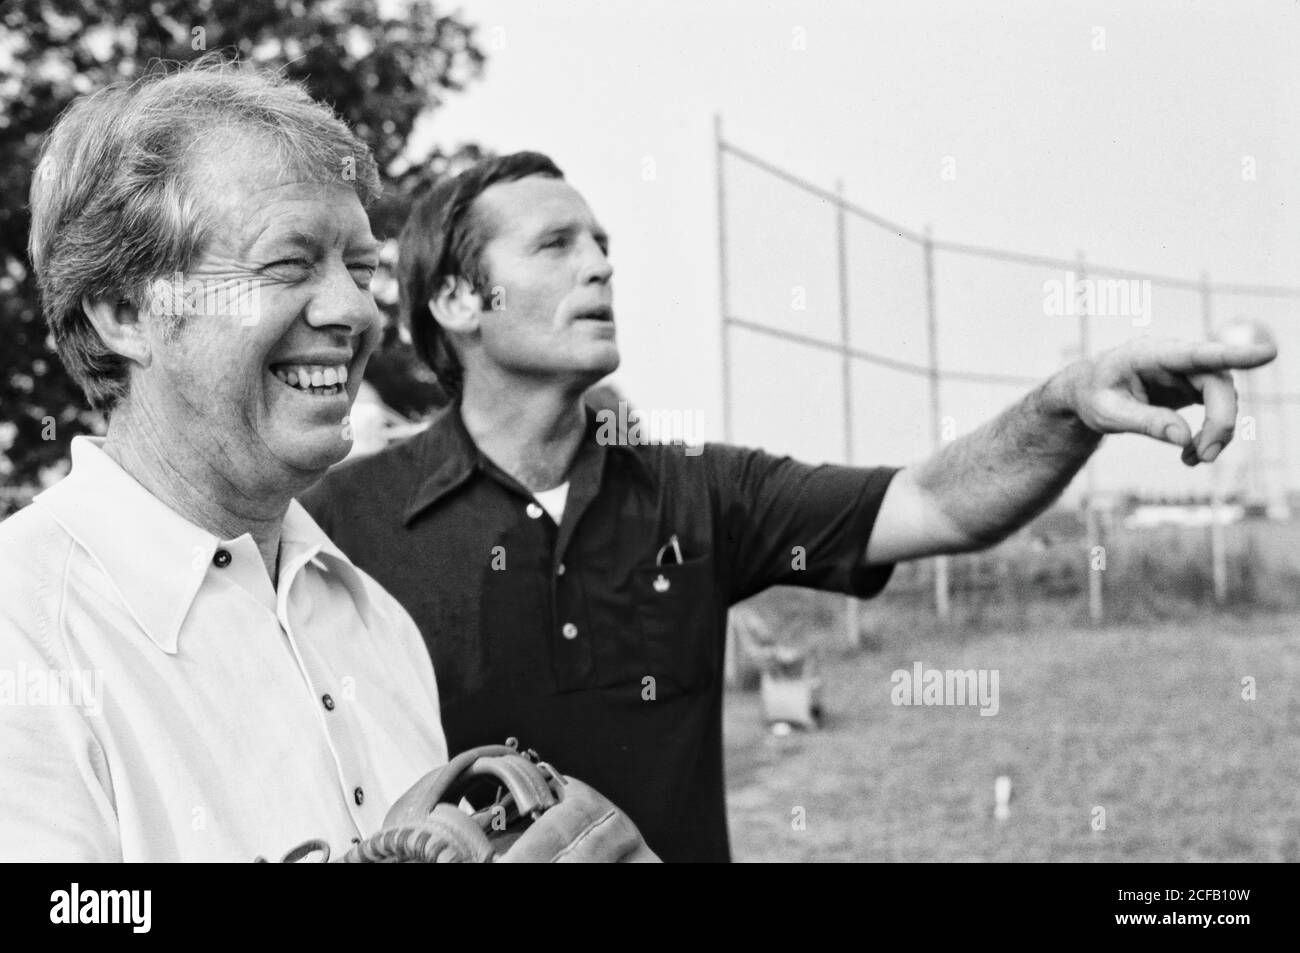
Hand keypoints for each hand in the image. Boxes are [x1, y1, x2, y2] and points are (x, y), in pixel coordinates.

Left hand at [1061, 337, 1276, 465]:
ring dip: (1217, 432)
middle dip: (1220, 422)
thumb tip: (1184, 438)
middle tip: (1204, 457)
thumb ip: (1144, 422)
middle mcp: (1174, 358)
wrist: (1087, 391)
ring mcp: (1186, 371)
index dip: (1233, 355)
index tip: (1268, 354)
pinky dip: (1211, 433)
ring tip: (1192, 460)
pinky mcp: (1192, 385)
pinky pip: (1216, 407)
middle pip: (1217, 383)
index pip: (1196, 354)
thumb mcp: (1107, 413)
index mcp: (1148, 354)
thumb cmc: (1094, 396)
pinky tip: (1191, 454)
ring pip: (1222, 397)